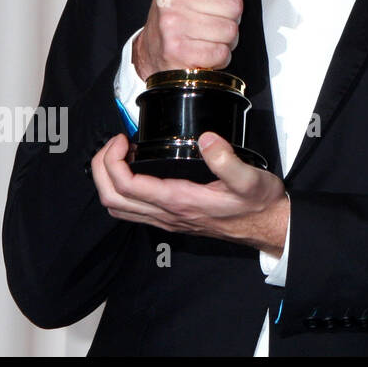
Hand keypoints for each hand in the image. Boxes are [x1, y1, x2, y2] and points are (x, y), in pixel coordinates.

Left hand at [92, 132, 288, 255]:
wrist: (266, 228)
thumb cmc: (258, 204)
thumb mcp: (249, 178)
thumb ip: (227, 159)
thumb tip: (206, 138)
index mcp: (179, 200)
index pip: (126, 185)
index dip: (113, 160)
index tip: (123, 138)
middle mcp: (167, 214)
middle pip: (111, 198)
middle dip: (100, 168)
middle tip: (114, 144)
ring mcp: (167, 220)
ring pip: (118, 208)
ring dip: (108, 181)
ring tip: (120, 156)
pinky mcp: (171, 220)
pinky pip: (132, 211)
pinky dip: (122, 191)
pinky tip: (137, 172)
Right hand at [134, 0, 264, 80]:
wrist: (153, 49)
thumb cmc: (181, 14)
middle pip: (234, 5)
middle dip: (230, 17)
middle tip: (209, 20)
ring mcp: (172, 24)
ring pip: (230, 30)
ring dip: (225, 38)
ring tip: (206, 36)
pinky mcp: (178, 51)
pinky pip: (221, 53)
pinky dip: (218, 56)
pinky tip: (202, 50)